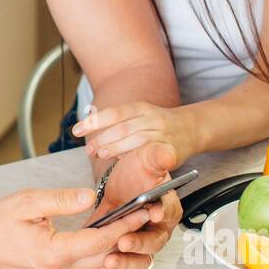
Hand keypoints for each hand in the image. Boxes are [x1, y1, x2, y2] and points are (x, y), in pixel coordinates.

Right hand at [0, 186, 149, 268]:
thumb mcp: (28, 203)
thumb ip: (62, 200)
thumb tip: (92, 198)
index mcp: (55, 253)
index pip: (101, 240)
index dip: (125, 224)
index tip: (143, 210)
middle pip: (107, 256)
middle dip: (129, 236)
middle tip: (148, 215)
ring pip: (99, 263)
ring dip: (118, 245)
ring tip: (134, 223)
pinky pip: (87, 265)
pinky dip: (102, 251)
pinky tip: (109, 235)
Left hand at [73, 100, 193, 164]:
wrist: (192, 128)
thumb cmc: (159, 124)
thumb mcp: (140, 115)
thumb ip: (119, 122)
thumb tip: (91, 129)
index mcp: (140, 108)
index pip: (113, 113)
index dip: (93, 121)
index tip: (76, 130)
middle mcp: (151, 117)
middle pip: (122, 127)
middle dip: (101, 138)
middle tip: (89, 149)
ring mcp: (161, 133)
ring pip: (135, 139)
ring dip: (115, 147)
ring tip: (100, 153)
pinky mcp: (169, 148)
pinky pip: (149, 152)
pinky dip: (133, 156)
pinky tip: (122, 160)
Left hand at [85, 144, 183, 268]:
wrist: (122, 182)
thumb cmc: (139, 171)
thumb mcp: (147, 158)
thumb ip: (158, 156)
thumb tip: (169, 155)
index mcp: (167, 205)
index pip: (170, 211)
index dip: (163, 213)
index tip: (153, 214)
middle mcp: (159, 228)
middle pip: (155, 241)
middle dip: (140, 243)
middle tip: (124, 242)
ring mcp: (144, 243)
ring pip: (141, 260)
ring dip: (126, 263)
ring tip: (108, 262)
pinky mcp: (128, 252)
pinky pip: (126, 267)